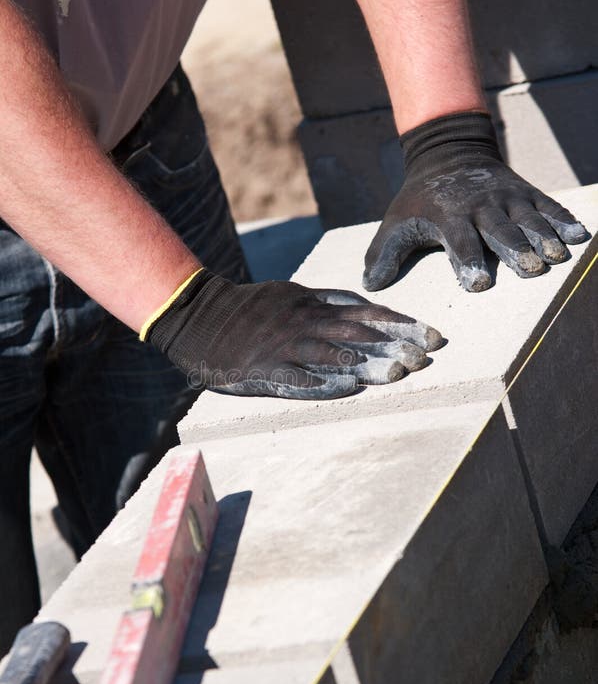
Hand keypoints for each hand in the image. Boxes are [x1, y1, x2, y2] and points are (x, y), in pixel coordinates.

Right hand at [145, 271, 443, 398]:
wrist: (198, 316)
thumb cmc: (251, 309)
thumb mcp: (292, 294)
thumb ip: (329, 302)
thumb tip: (368, 307)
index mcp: (313, 305)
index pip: (368, 312)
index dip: (403, 324)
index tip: (434, 336)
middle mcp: (304, 322)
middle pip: (357, 334)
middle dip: (394, 345)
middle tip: (426, 358)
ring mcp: (283, 345)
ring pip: (331, 353)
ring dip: (366, 363)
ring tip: (397, 375)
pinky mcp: (262, 367)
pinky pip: (296, 377)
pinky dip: (322, 381)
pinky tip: (348, 389)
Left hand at [364, 112, 588, 292]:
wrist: (449, 153)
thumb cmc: (420, 200)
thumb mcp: (397, 222)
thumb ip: (383, 253)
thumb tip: (370, 285)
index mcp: (449, 217)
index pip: (459, 242)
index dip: (468, 262)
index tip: (479, 284)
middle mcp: (480, 207)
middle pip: (500, 231)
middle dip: (516, 249)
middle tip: (531, 269)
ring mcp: (506, 198)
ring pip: (528, 219)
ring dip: (544, 237)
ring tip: (557, 257)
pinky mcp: (525, 193)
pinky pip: (547, 206)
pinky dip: (563, 219)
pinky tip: (579, 236)